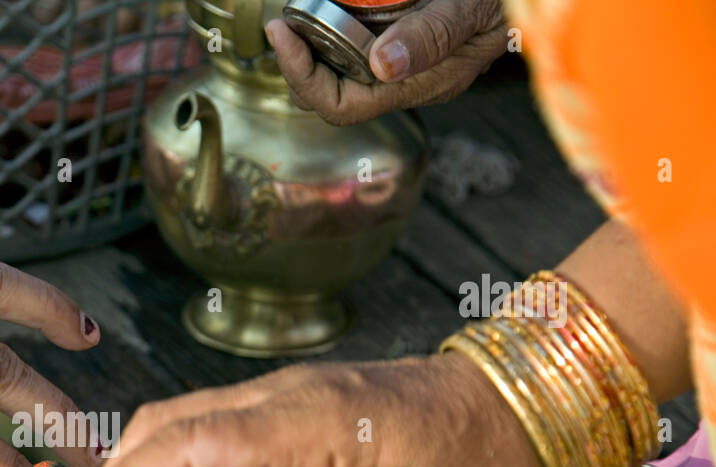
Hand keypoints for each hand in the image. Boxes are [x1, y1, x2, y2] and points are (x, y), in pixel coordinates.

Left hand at [266, 0, 508, 125]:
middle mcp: (410, 82)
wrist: (533, 2)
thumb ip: (434, 35)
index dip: (303, 76)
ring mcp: (409, 65)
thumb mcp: (473, 8)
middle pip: (333, 95)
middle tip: (282, 25)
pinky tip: (324, 8)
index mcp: (423, 83)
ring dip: (312, 50)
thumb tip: (383, 66)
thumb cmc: (511, 3)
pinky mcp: (409, 44)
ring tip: (294, 18)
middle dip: (299, 66)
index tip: (284, 35)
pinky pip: (359, 52)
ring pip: (341, 74)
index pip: (343, 106)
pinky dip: (333, 33)